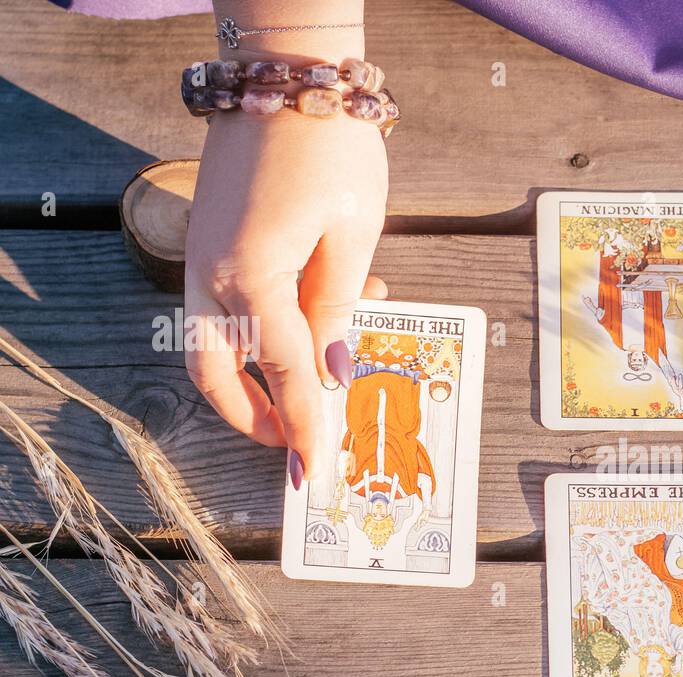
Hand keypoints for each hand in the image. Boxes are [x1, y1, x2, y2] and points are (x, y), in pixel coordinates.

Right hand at [184, 108, 387, 484]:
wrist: (284, 72)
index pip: (285, 375)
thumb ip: (337, 308)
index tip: (315, 470)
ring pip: (209, 349)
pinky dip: (254, 338)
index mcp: (252, 277)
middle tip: (299, 440)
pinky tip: (313, 325)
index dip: (303, 427)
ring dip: (251, 383)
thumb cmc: (330, 146)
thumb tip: (332, 373)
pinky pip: (219, 313)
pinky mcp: (208, 245)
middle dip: (255, 417)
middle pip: (217, 374)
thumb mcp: (353, 234)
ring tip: (309, 392)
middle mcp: (212, 276)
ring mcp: (201, 260)